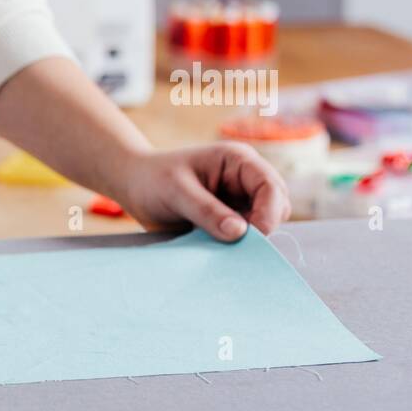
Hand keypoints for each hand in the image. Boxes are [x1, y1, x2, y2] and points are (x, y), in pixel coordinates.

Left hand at [117, 143, 290, 241]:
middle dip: (262, 226)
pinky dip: (238, 245)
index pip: (270, 186)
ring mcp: (240, 200)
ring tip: (220, 245)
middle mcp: (245, 179)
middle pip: (277, 206)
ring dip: (250, 238)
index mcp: (238, 161)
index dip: (268, 213)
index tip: (252, 236)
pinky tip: (218, 249)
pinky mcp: (231, 219)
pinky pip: (246, 236)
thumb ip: (207, 211)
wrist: (134, 188)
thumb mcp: (177, 192)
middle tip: (235, 246)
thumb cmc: (152, 180)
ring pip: (265, 224)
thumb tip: (239, 233)